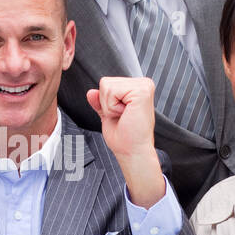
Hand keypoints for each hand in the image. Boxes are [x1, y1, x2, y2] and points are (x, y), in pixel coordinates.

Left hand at [88, 77, 164, 207]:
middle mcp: (143, 84)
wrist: (133, 152)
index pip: (107, 82)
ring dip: (110, 106)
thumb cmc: (125, 138)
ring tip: (124, 116)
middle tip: (123, 117)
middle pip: (105, 82)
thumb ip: (100, 102)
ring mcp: (144, 86)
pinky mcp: (142, 91)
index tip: (121, 115)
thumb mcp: (108, 116)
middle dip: (107, 103)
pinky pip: (111, 91)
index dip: (107, 102)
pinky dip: (112, 106)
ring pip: (107, 86)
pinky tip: (126, 114)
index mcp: (137, 88)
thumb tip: (91, 92)